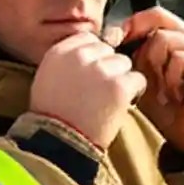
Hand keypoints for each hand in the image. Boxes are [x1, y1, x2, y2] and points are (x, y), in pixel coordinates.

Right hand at [31, 32, 147, 150]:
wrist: (59, 145)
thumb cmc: (51, 118)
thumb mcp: (46, 79)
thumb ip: (65, 61)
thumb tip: (88, 55)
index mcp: (59, 52)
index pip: (87, 39)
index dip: (93, 56)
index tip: (91, 74)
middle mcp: (80, 56)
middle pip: (107, 50)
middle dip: (107, 67)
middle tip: (100, 91)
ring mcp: (101, 70)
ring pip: (124, 63)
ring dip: (121, 79)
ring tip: (108, 100)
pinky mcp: (119, 86)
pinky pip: (138, 80)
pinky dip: (134, 92)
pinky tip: (121, 105)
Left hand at [117, 7, 183, 156]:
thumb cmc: (167, 108)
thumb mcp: (142, 78)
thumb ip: (133, 56)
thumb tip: (113, 35)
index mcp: (179, 37)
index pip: (153, 14)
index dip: (132, 24)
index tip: (116, 43)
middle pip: (157, 21)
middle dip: (142, 50)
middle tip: (146, 78)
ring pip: (163, 39)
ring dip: (156, 67)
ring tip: (164, 89)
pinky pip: (178, 58)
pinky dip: (170, 79)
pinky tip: (175, 94)